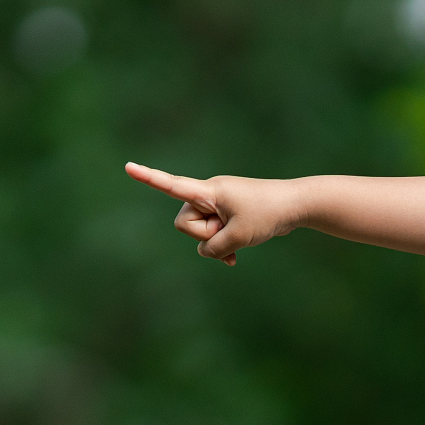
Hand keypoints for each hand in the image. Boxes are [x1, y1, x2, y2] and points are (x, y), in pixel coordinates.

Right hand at [126, 161, 298, 265]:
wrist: (296, 205)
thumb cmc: (268, 214)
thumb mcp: (238, 236)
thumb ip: (214, 247)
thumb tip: (207, 251)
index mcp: (209, 190)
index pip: (172, 184)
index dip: (149, 178)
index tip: (127, 166)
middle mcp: (209, 194)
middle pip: (185, 223)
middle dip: (204, 233)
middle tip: (232, 228)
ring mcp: (218, 205)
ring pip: (201, 233)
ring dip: (219, 241)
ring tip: (243, 234)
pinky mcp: (228, 215)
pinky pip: (215, 236)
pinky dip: (223, 247)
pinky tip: (236, 258)